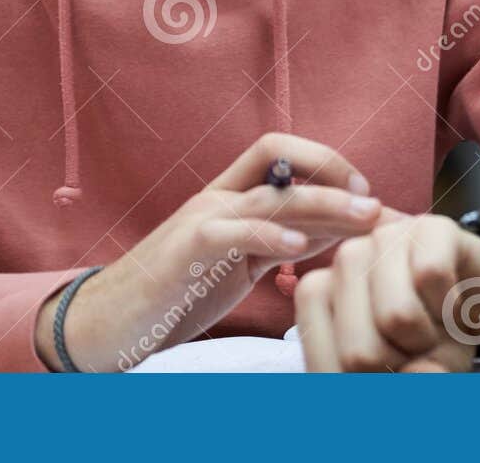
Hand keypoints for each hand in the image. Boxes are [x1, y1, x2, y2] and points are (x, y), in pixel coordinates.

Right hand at [34, 133, 382, 370]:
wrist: (104, 324)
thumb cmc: (174, 295)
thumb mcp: (238, 264)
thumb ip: (281, 242)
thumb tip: (337, 232)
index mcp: (229, 198)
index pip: (281, 154)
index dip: (328, 163)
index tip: (368, 194)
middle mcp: (216, 198)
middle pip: (279, 159)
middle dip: (334, 171)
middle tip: (376, 201)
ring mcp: (200, 221)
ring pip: (268, 194)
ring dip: (324, 201)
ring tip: (364, 216)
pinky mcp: (186, 252)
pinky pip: (233, 232)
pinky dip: (269, 236)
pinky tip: (299, 249)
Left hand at [293, 213, 479, 372]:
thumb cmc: (434, 338)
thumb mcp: (408, 375)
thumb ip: (397, 387)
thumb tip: (414, 378)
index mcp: (320, 297)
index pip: (329, 369)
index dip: (373, 385)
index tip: (390, 366)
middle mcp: (344, 260)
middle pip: (360, 352)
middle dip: (402, 367)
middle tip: (418, 346)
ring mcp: (383, 237)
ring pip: (396, 316)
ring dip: (428, 339)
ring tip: (435, 324)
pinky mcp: (428, 226)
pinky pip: (431, 277)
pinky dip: (452, 307)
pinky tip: (452, 301)